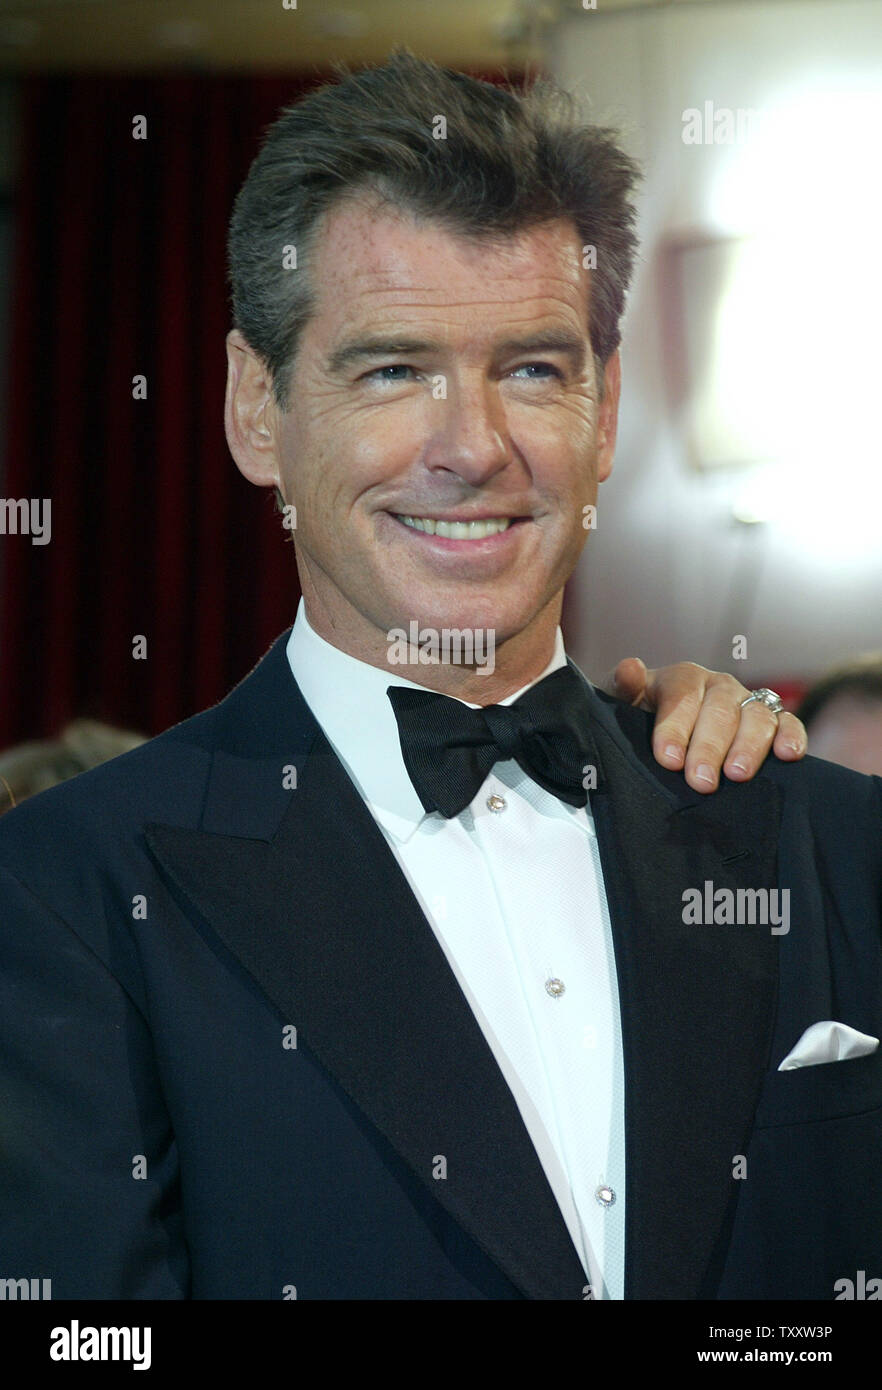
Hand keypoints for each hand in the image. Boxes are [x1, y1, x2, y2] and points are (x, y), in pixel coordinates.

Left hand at [605, 658, 806, 793]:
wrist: (665, 731)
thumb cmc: (643, 719)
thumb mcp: (625, 704)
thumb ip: (625, 687)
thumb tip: (629, 668)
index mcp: (683, 679)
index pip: (682, 697)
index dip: (674, 728)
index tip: (667, 760)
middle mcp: (719, 687)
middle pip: (719, 711)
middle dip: (709, 748)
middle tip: (700, 781)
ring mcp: (748, 703)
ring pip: (756, 716)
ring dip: (748, 746)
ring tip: (737, 774)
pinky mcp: (773, 721)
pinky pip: (788, 723)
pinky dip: (792, 736)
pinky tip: (788, 755)